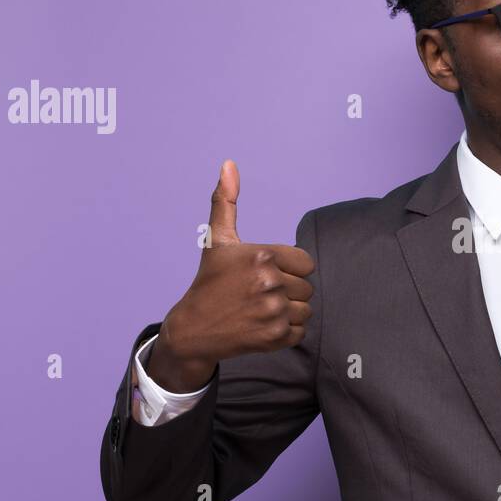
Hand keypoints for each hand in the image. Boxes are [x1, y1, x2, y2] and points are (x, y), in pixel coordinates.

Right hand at [148, 160, 314, 391]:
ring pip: (305, 310)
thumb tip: (229, 164)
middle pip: (307, 287)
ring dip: (288, 313)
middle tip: (258, 295)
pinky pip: (300, 331)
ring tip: (260, 311)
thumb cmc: (210, 281)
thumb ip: (226, 201)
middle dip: (287, 292)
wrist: (193, 329)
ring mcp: (273, 311)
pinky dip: (285, 332)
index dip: (289, 270)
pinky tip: (262, 326)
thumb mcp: (217, 240)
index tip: (265, 275)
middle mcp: (269, 282)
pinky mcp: (275, 336)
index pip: (306, 263)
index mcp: (262, 255)